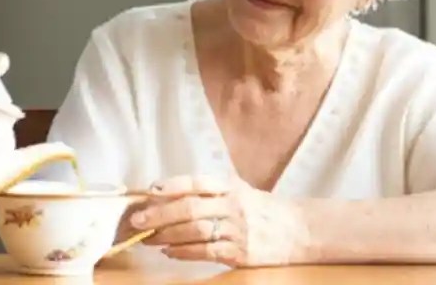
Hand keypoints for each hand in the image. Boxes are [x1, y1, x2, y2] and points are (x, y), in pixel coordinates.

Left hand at [127, 175, 308, 266]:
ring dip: (167, 236)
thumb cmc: (260, 208)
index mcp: (230, 186)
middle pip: (190, 209)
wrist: (298, 230)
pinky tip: (169, 252)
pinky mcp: (240, 252)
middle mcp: (233, 206)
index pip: (197, 183)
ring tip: (149, 238)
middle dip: (159, 215)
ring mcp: (237, 230)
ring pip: (195, 232)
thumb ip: (209, 190)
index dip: (172, 185)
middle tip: (138, 221)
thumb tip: (165, 193)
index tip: (151, 191)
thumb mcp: (238, 189)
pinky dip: (184, 252)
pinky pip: (206, 252)